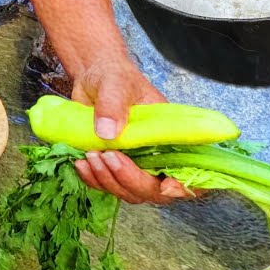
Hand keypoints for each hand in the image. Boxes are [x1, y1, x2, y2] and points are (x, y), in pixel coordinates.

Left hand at [70, 58, 193, 203]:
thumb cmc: (114, 77)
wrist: (92, 79)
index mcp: (170, 136)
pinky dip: (93, 180)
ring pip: (129, 192)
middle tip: (107, 156)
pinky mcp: (113, 167)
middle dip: (131, 180)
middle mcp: (156, 155)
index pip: (189, 171)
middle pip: (154, 189)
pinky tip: (81, 163)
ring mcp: (135, 164)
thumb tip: (108, 132)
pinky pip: (106, 186)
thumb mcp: (115, 83)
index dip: (184, 186)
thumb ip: (113, 104)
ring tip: (90, 155)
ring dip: (108, 180)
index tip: (166, 186)